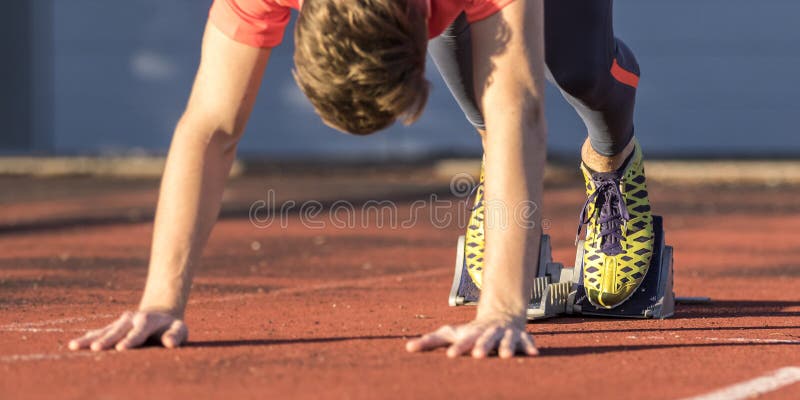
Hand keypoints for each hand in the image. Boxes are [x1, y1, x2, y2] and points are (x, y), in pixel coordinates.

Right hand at [68, 311, 187, 350]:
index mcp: (147, 320)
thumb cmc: (171, 327)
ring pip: (103, 331)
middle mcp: (131, 319)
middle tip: (95, 348)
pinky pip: (98, 332)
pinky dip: (87, 338)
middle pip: (117, 331)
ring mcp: (119, 323)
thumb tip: (170, 343)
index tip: (122, 348)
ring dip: (89, 339)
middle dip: (107, 340)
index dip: (131, 339)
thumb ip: (175, 335)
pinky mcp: (112, 327)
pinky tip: (75, 344)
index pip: (139, 331)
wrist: (160, 315)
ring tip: (74, 346)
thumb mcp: (179, 329)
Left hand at [405, 318, 537, 358]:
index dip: (459, 348)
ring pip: (506, 340)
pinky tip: (534, 355)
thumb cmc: (471, 331)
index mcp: (472, 333)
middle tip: (478, 355)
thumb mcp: (451, 334)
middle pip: (485, 339)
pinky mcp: (521, 337)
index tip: (451, 356)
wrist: (501, 315)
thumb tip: (407, 348)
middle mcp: (488, 332)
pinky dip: (529, 346)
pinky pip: (526, 341)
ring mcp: (505, 334)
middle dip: (482, 346)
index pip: (463, 341)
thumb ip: (430, 341)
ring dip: (506, 347)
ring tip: (506, 356)